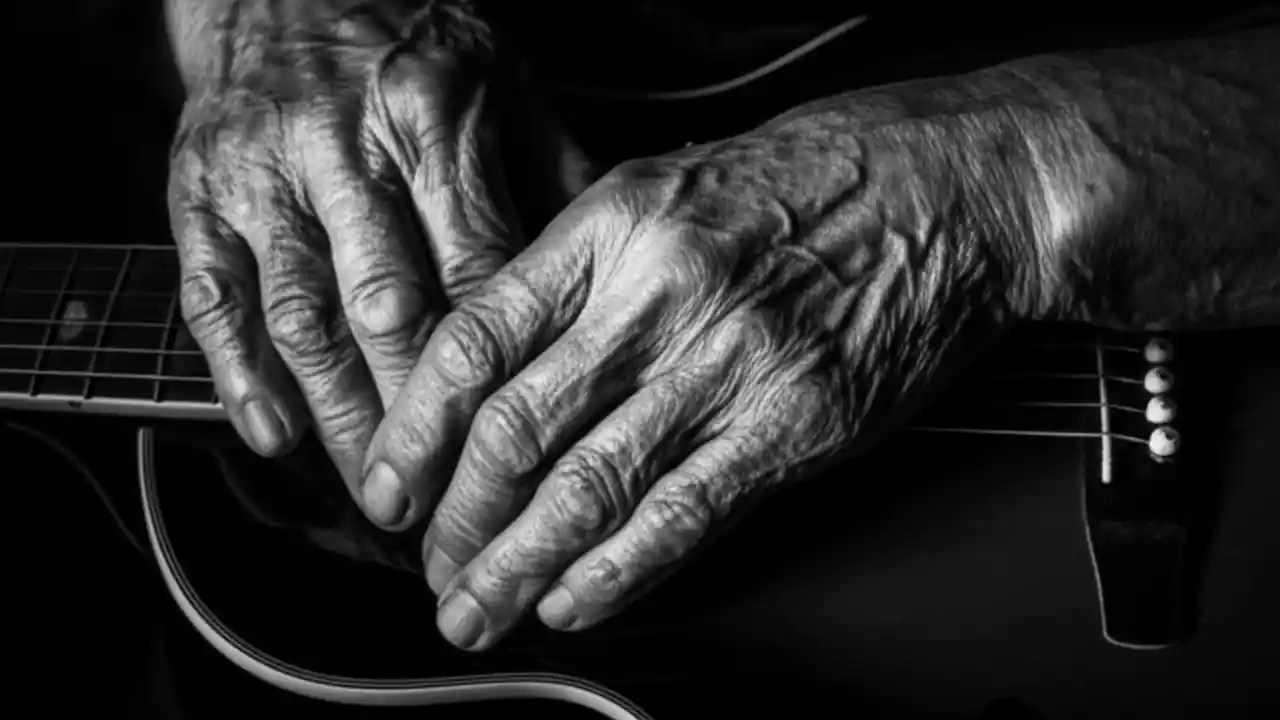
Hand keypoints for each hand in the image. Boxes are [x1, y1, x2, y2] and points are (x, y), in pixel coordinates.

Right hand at [167, 1, 591, 525]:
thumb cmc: (409, 42)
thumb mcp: (503, 81)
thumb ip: (550, 174)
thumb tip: (608, 273)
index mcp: (434, 119)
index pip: (479, 269)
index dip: (499, 369)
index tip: (522, 443)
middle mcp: (346, 147)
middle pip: (390, 307)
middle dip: (421, 419)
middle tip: (450, 501)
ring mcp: (265, 171)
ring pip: (304, 316)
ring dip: (339, 417)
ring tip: (373, 493)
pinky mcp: (200, 189)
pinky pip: (213, 293)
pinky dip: (237, 373)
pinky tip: (273, 434)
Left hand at [366, 91, 1047, 648]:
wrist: (945, 191)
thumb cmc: (811, 183)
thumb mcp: (668, 186)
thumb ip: (582, 269)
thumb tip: (503, 360)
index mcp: (612, 228)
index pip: (476, 338)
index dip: (416, 426)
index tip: (392, 482)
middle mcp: (657, 297)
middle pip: (517, 429)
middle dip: (459, 518)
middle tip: (434, 569)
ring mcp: (725, 364)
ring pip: (588, 486)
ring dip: (518, 564)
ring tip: (479, 609)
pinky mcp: (791, 425)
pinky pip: (683, 515)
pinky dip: (618, 571)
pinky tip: (575, 601)